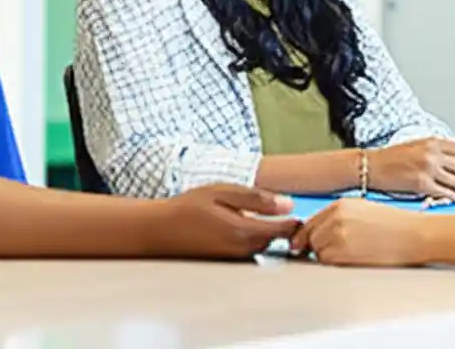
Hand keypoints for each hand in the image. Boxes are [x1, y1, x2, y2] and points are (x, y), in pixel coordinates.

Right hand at [152, 184, 298, 258]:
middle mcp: (245, 250)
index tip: (288, 206)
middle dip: (280, 224)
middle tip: (270, 205)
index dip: (296, 218)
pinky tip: (234, 224)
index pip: (288, 230)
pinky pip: (249, 248)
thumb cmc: (188, 208)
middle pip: (278, 238)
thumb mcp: (223, 192)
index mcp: (247, 232)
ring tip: (248, 212)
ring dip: (264, 230)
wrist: (159, 231)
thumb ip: (257, 199)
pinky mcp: (228, 261)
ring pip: (264, 243)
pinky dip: (250, 237)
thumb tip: (289, 205)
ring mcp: (237, 258)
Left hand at [290, 198, 426, 266]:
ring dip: (327, 256)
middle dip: (319, 247)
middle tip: (342, 252)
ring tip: (353, 255)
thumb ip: (339, 219)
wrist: (415, 235)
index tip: (315, 245)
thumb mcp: (364, 211)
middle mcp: (335, 216)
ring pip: (316, 250)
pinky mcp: (341, 251)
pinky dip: (335, 265)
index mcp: (340, 204)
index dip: (311, 236)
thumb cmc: (397, 226)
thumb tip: (318, 234)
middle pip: (310, 236)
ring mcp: (336, 233)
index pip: (310, 222)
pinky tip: (355, 260)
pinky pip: (325, 262)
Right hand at [368, 139, 454, 201]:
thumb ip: (437, 151)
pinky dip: (452, 198)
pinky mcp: (422, 184)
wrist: (371, 166)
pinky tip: (451, 199)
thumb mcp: (417, 145)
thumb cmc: (391, 158)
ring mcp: (428, 169)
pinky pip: (446, 193)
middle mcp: (433, 154)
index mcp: (434, 142)